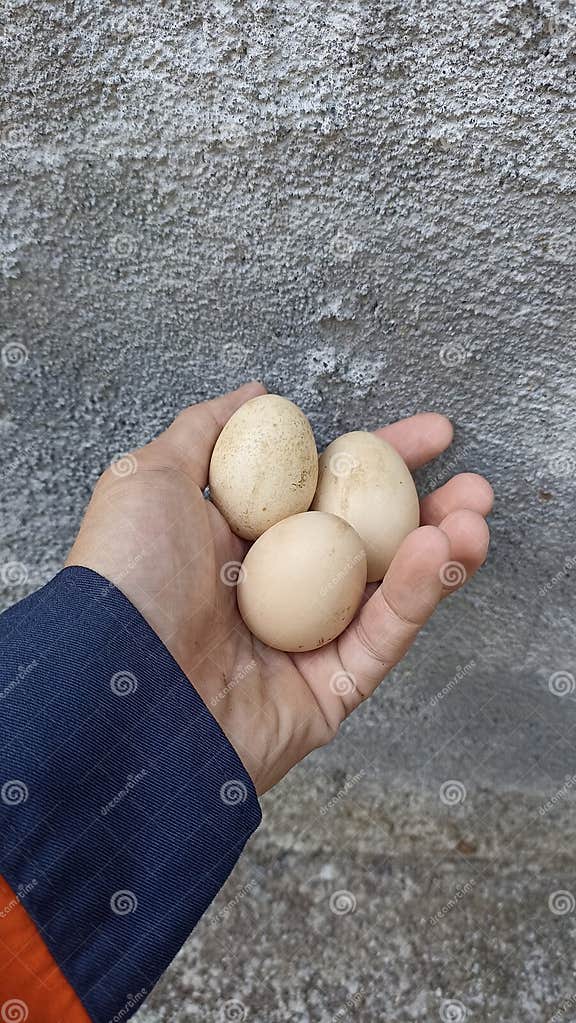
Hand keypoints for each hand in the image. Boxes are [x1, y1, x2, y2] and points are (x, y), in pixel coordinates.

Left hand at [66, 382, 492, 794]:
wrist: (114, 686)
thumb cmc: (125, 578)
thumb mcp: (149, 478)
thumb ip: (206, 432)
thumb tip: (255, 394)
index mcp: (244, 542)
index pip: (330, 492)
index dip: (379, 461)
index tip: (430, 434)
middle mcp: (280, 591)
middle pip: (371, 542)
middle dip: (426, 508)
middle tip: (471, 481)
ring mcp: (306, 644)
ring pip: (389, 591)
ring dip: (439, 548)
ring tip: (474, 510)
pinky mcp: (327, 691)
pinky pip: (381, 637)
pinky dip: (416, 594)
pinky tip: (439, 548)